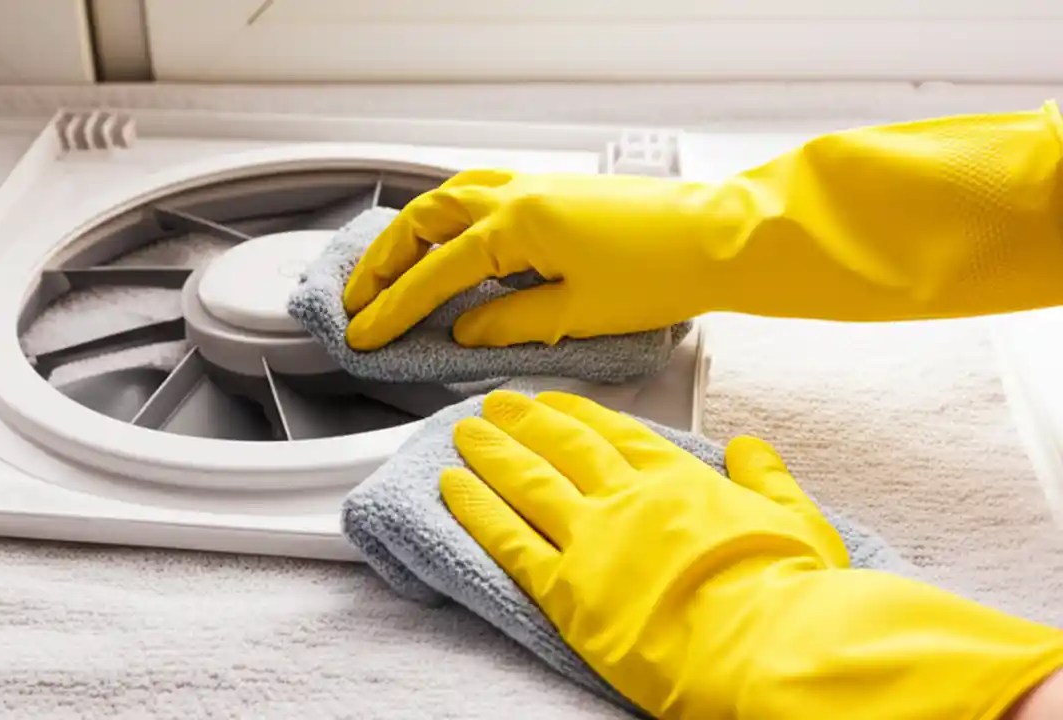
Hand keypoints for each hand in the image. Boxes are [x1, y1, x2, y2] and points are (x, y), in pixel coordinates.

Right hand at [343, 169, 729, 350]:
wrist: (719, 237)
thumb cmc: (659, 272)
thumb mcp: (575, 313)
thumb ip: (508, 323)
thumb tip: (464, 332)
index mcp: (515, 225)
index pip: (433, 274)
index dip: (392, 309)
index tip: (361, 334)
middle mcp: (516, 195)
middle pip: (424, 222)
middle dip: (382, 262)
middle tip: (355, 298)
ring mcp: (534, 185)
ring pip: (448, 199)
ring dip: (410, 232)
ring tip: (387, 267)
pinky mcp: (554, 190)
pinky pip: (480, 193)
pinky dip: (448, 215)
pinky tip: (446, 236)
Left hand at [442, 390, 1062, 718]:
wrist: (766, 645)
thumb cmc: (789, 589)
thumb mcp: (796, 519)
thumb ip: (766, 477)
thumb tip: (748, 444)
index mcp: (679, 481)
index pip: (618, 435)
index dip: (578, 414)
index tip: (552, 401)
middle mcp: (626, 498)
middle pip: (563, 448)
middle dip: (526, 422)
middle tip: (495, 403)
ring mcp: (591, 539)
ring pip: (526, 482)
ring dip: (491, 452)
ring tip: (463, 431)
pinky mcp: (565, 589)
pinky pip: (506, 539)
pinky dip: (475, 508)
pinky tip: (449, 484)